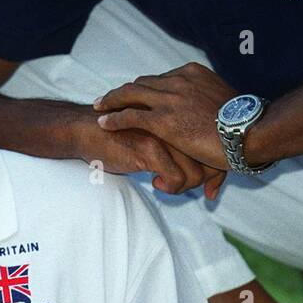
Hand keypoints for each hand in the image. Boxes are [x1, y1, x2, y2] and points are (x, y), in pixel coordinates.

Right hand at [71, 113, 226, 199]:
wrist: (87, 129)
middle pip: (211, 160)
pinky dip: (170, 187)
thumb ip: (183, 151)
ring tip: (168, 184)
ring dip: (185, 186)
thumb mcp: (159, 138)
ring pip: (197, 172)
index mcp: (181, 114)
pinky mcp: (150, 147)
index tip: (210, 187)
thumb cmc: (125, 136)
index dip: (216, 170)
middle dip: (205, 180)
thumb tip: (211, 187)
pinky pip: (177, 178)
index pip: (215, 144)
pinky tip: (155, 183)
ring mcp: (165, 133)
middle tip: (187, 187)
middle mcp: (177, 120)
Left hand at [94, 62, 235, 172]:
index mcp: (192, 73)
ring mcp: (168, 99)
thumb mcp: (225, 102)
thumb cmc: (244, 123)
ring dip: (111, 101)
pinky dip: (113, 118)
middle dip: (125, 92)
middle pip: (142, 83)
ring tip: (98, 107)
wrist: (249, 132)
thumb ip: (211, 105)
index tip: (137, 95)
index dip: (146, 88)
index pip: (160, 77)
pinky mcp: (162, 120)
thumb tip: (211, 120)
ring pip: (130, 95)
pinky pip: (130, 116)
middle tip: (110, 99)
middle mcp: (177, 80)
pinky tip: (103, 122)